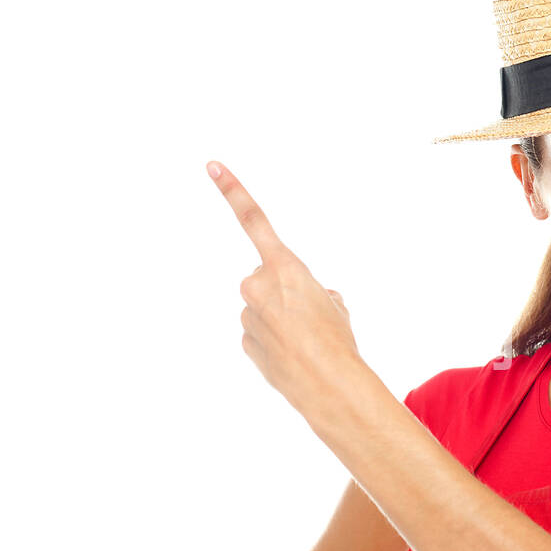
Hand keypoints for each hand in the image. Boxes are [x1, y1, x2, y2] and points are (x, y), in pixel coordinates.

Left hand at [208, 160, 363, 419]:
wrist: (329, 384)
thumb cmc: (338, 341)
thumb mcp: (336, 306)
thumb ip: (313, 293)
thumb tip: (304, 303)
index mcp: (284, 267)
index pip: (254, 220)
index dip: (233, 191)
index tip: (212, 166)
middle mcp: (257, 285)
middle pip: (267, 279)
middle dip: (284, 293)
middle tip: (310, 317)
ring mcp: (248, 315)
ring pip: (263, 310)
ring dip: (281, 320)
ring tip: (306, 341)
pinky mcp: (245, 342)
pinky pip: (261, 335)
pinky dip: (275, 342)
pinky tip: (293, 356)